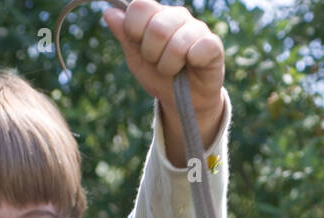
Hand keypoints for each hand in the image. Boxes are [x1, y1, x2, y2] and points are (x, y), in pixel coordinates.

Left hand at [103, 1, 224, 119]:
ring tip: (173, 69)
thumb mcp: (136, 59)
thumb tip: (109, 12)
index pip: (139, 6)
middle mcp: (177, 16)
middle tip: (157, 62)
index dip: (133, 30)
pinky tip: (192, 65)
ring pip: (177, 43)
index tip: (139, 45)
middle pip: (156, 27)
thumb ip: (124, 36)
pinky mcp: (213, 45)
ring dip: (169, 65)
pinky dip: (192, 61)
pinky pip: (201, 48)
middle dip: (151, 54)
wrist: (184, 102)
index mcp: (156, 15)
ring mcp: (197, 29)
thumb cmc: (160, 76)